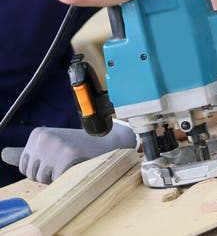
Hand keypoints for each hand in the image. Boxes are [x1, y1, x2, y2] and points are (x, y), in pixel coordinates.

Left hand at [1, 123, 136, 183]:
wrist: (108, 142)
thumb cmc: (77, 146)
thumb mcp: (49, 145)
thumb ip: (25, 152)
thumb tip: (3, 155)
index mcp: (37, 134)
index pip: (24, 167)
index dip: (41, 168)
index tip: (56, 156)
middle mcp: (44, 138)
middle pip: (33, 175)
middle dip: (48, 174)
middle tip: (65, 159)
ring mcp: (55, 147)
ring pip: (44, 180)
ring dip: (58, 177)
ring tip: (71, 162)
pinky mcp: (67, 157)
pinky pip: (58, 181)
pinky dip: (68, 178)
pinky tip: (78, 165)